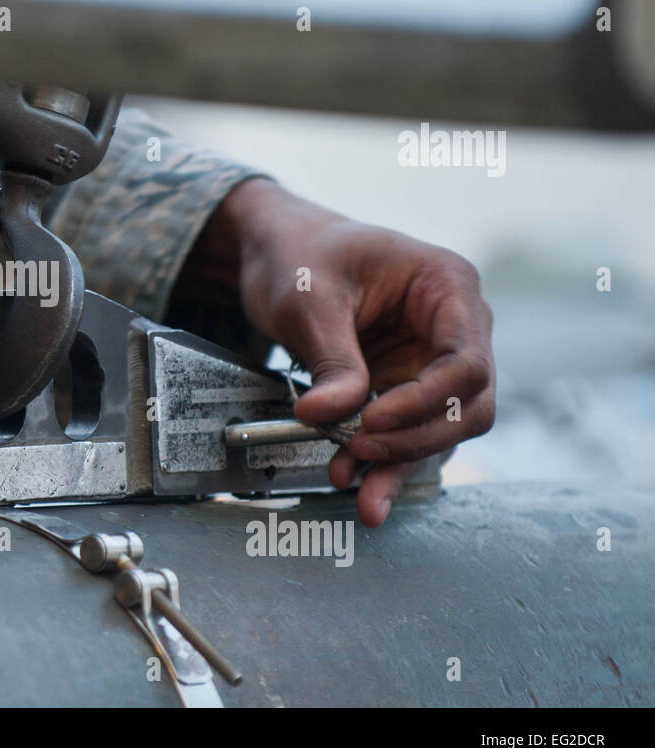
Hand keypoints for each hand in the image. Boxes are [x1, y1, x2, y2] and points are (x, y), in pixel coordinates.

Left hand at [191, 178, 494, 525]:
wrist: (280, 253)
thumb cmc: (302, 255)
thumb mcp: (307, 298)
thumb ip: (330, 358)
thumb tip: (328, 416)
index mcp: (447, 286)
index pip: (463, 360)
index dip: (424, 401)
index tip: (372, 420)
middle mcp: (455, 328)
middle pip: (468, 404)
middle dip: (416, 439)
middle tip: (358, 451)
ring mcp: (432, 363)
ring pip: (441, 429)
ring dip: (400, 463)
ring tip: (359, 493)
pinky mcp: (404, 390)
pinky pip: (406, 434)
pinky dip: (381, 460)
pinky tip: (352, 478)